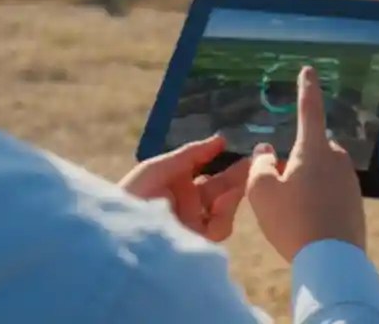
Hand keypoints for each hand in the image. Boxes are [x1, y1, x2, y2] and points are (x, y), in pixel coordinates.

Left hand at [119, 134, 250, 242]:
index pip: (210, 171)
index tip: (244, 146)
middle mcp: (189, 204)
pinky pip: (221, 227)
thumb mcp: (160, 166)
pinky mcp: (198, 241)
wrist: (120, 231)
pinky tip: (227, 197)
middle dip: (239, 174)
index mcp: (178, 184)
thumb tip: (221, 138)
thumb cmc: (133, 194)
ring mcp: (194, 223)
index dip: (227, 160)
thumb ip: (192, 153)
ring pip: (226, 207)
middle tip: (259, 157)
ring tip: (246, 173)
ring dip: (235, 191)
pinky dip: (226, 211)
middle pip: (222, 187)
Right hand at [246, 66, 365, 262]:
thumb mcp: (262, 192)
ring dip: (303, 186)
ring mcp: (349, 180)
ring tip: (292, 218)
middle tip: (278, 197)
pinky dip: (316, 204)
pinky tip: (307, 227)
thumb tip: (268, 151)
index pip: (309, 110)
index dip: (306, 89)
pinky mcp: (355, 201)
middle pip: (308, 151)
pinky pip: (329, 194)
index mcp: (314, 148)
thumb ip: (261, 165)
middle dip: (292, 165)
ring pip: (317, 174)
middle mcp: (336, 158)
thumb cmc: (293, 221)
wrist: (333, 260)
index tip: (309, 70)